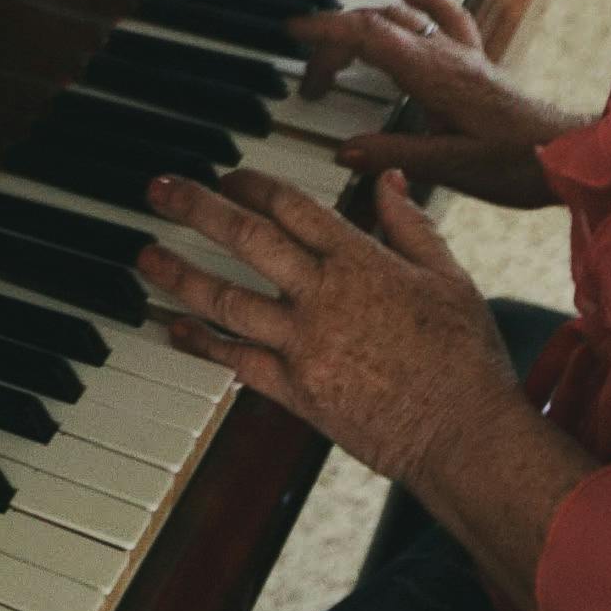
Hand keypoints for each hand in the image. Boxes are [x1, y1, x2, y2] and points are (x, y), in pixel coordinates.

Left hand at [137, 167, 528, 485]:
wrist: (463, 433)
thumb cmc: (464, 358)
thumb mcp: (449, 277)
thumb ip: (411, 224)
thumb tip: (389, 180)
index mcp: (362, 261)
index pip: (292, 206)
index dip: (253, 185)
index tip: (227, 177)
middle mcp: (324, 296)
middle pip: (247, 238)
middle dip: (196, 208)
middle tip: (160, 190)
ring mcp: (305, 344)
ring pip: (227, 299)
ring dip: (180, 275)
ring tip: (146, 257)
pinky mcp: (296, 390)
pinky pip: (237, 361)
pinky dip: (202, 343)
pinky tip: (174, 329)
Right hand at [286, 0, 573, 208]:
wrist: (575, 155)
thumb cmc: (521, 163)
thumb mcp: (452, 168)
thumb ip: (395, 156)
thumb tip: (346, 150)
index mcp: (434, 75)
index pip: (367, 35)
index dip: (325, 30)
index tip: (292, 32)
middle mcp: (446, 55)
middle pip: (376, 25)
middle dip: (334, 44)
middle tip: (311, 81)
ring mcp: (462, 55)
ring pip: (403, 19)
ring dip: (364, 24)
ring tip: (336, 44)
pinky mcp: (476, 64)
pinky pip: (445, 18)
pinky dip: (421, 0)